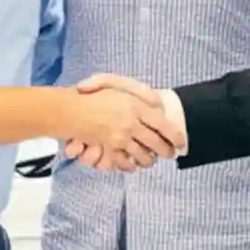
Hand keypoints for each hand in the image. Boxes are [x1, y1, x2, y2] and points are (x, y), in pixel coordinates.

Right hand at [61, 83, 183, 170]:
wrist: (69, 109)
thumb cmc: (92, 94)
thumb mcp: (118, 84)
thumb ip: (140, 91)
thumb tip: (158, 103)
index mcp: (135, 107)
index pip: (163, 125)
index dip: (175, 136)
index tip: (181, 142)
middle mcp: (131, 124)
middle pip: (157, 144)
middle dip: (166, 152)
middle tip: (170, 154)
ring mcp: (120, 139)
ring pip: (143, 156)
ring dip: (150, 160)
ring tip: (152, 159)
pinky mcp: (109, 149)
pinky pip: (126, 162)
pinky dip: (132, 165)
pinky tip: (134, 164)